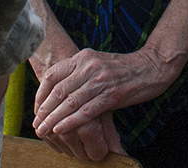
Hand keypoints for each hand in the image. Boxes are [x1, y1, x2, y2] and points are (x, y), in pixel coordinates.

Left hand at [33, 47, 176, 153]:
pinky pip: (87, 111)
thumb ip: (80, 73)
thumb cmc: (124, 68)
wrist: (152, 66)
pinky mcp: (112, 95)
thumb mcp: (98, 62)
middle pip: (59, 90)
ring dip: (54, 119)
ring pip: (70, 102)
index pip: (53, 75)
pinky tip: (61, 129)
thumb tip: (60, 90)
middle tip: (36, 124)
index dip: (40, 94)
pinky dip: (71, 122)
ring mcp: (101, 80)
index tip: (36, 109)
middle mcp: (89, 66)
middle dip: (44, 110)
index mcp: (83, 57)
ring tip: (44, 130)